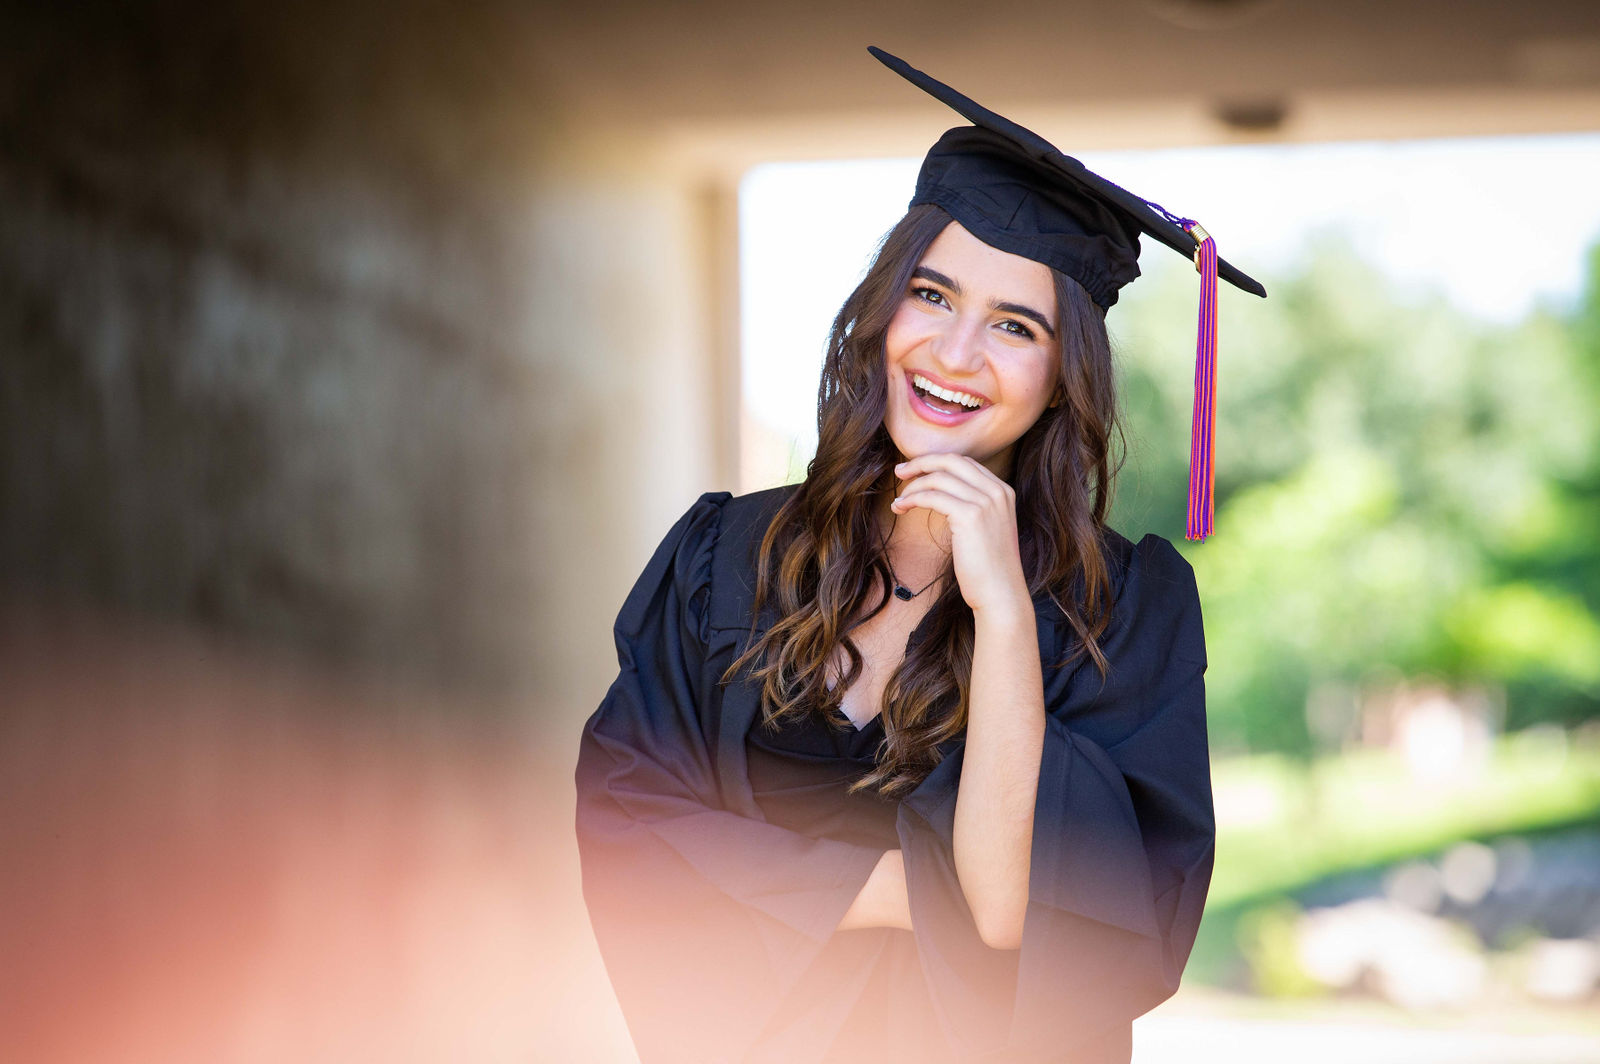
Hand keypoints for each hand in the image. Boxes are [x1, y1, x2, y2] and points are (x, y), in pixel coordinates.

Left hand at [890, 454, 1031, 618]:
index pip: (965, 463)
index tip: (916, 470)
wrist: (1001, 593)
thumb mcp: (987, 529)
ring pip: (938, 478)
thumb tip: (943, 496)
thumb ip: (973, 507)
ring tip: (899, 501)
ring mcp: (985, 502)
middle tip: (900, 472)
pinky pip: (932, 496)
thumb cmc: (989, 568)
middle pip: (952, 460)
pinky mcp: (969, 516)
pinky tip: (901, 507)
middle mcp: (997, 491)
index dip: (937, 462)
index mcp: (1003, 491)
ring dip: (912, 486)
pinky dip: (912, 498)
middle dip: (922, 462)